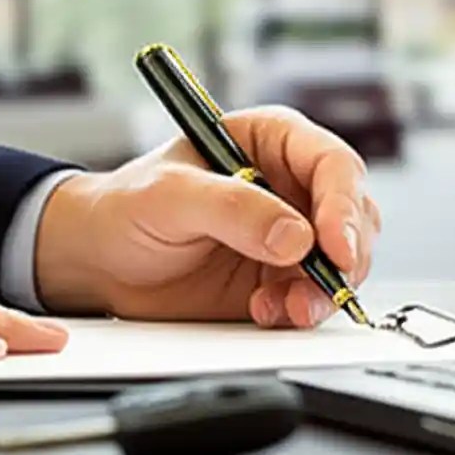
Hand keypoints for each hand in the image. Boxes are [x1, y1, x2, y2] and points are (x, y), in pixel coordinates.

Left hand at [35, 106, 380, 327]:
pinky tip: (267, 312)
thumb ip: (233, 208)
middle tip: (324, 283)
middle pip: (354, 214)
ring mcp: (292, 235)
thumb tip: (295, 236)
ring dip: (325, 288)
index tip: (333, 245)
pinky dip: (304, 310)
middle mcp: (292, 186)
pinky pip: (317, 295)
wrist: (100, 263)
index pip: (333, 165)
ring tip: (286, 306)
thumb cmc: (126, 208)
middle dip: (346, 253)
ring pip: (345, 260)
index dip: (342, 204)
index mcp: (272, 142)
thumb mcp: (170, 196)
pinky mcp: (283, 279)